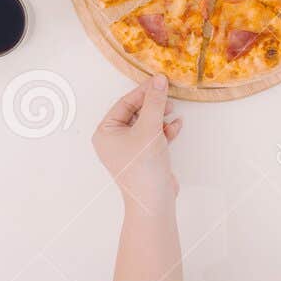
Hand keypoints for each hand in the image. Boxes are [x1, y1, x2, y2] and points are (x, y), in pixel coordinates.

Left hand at [92, 75, 181, 213]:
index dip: (143, 91)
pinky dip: (163, 130)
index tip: (159, 81)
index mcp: (105, 132)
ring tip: (172, 112)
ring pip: (145, 124)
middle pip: (135, 112)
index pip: (124, 103)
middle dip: (153, 105)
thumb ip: (154, 102)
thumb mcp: (149, 128)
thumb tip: (159, 80)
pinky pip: (152, 136)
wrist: (153, 201)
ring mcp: (128, 150)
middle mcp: (113, 140)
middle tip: (167, 97)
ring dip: (160, 117)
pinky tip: (176, 126)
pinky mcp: (142, 157)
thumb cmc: (143, 167)